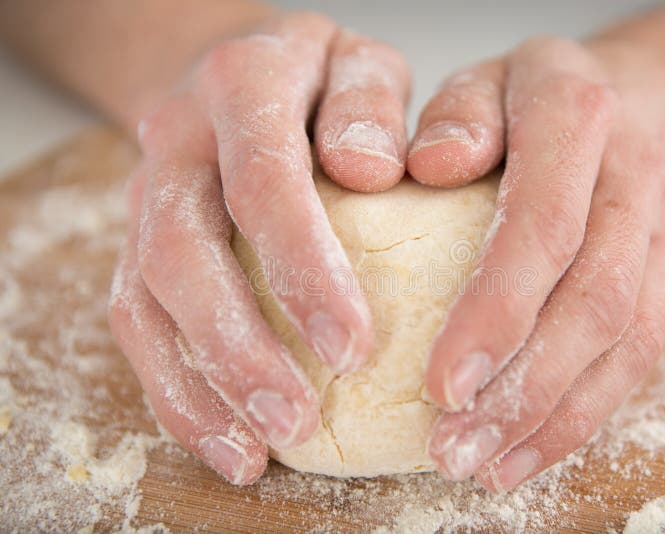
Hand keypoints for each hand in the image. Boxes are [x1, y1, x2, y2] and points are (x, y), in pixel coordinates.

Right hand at [108, 11, 409, 483]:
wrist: (231, 66)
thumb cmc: (317, 79)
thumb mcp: (361, 63)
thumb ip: (370, 105)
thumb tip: (368, 169)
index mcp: (241, 85)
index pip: (262, 181)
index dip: (300, 268)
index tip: (352, 347)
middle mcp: (177, 141)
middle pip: (184, 252)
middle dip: (239, 347)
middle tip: (299, 420)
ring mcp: (147, 196)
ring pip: (145, 300)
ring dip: (200, 385)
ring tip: (256, 452)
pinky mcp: (137, 244)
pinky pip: (137, 322)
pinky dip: (177, 389)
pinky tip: (226, 439)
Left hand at [409, 36, 664, 491]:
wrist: (642, 101)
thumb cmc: (531, 97)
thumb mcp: (483, 79)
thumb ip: (456, 115)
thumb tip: (428, 167)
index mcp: (577, 116)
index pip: (544, 225)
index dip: (497, 310)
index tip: (441, 383)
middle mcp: (630, 179)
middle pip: (593, 300)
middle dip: (523, 387)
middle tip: (451, 446)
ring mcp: (656, 235)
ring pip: (621, 343)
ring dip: (551, 417)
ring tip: (482, 466)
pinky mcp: (661, 281)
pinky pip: (634, 359)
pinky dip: (580, 415)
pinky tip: (525, 453)